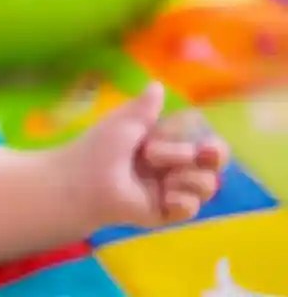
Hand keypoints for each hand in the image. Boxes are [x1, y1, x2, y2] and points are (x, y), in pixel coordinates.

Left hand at [69, 83, 228, 228]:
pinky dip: (183, 202)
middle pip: (212, 165)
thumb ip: (145, 108)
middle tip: (203, 153)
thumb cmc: (100, 148)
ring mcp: (170, 191)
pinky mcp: (165, 213)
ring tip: (167, 178)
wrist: (84, 181)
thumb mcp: (125, 123)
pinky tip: (168, 197)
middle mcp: (172, 167)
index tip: (206, 142)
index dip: (211, 144)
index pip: (203, 142)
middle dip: (214, 158)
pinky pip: (190, 209)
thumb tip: (157, 84)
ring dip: (191, 179)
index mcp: (165, 144)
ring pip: (206, 186)